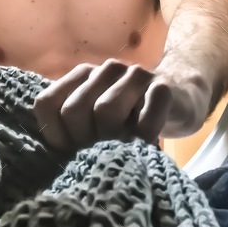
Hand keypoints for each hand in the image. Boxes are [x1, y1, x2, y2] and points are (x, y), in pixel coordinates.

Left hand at [33, 60, 172, 151]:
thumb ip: (72, 126)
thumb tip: (51, 157)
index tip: (72, 150)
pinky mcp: (162, 88)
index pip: (46, 103)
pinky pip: (144, 120)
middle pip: (73, 110)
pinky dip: (143, 139)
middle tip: (102, 151)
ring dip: (113, 139)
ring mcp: (134, 75)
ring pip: (105, 111)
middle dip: (84, 140)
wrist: (181, 98)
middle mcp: (104, 69)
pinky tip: (146, 143)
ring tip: (125, 146)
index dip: (55, 134)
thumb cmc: (130, 116)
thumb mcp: (96, 117)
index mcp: (81, 75)